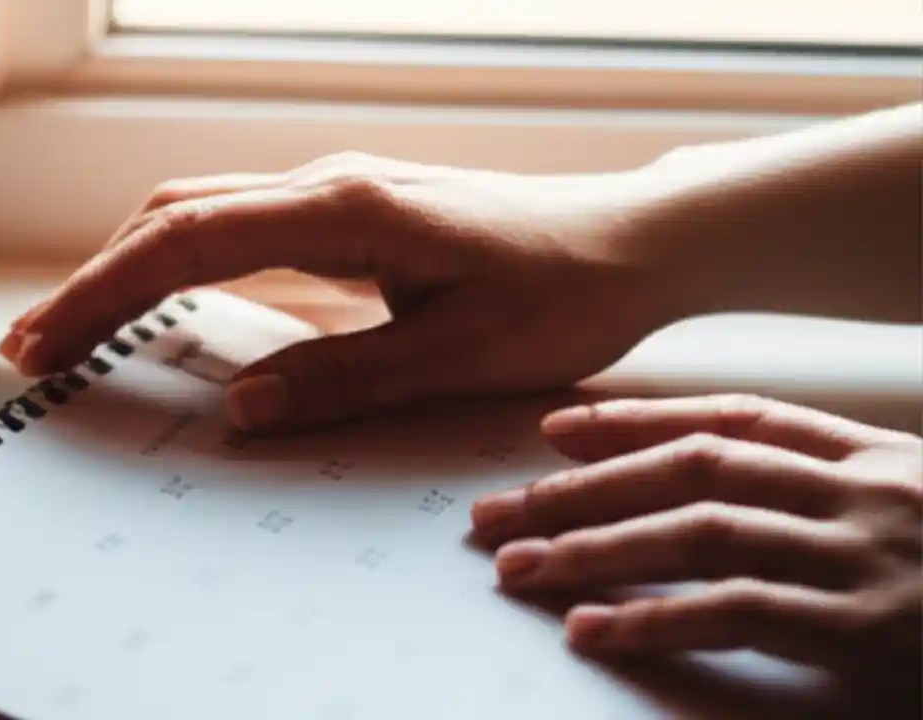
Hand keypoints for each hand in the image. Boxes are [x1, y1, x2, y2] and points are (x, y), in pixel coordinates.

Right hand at [0, 152, 668, 430]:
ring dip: (126, 269)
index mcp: (347, 210)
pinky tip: (156, 304)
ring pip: (199, 215)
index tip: (43, 341)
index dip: (103, 292)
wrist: (629, 243)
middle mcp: (328, 187)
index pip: (189, 242)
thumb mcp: (460, 353)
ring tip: (70, 329)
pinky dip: (177, 266)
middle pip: (174, 217)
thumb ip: (346, 378)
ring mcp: (335, 195)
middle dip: (92, 281)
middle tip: (30, 348)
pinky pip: (238, 229)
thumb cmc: (563, 294)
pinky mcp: (348, 216)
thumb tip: (240, 409)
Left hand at [471, 394, 921, 675]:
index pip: (730, 418)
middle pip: (693, 468)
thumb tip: (714, 499)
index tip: (553, 429)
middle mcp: (863, 491)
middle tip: (498, 514)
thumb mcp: (916, 506)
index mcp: (872, 455)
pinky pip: (737, 612)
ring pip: (700, 530)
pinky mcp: (870, 633)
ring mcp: (868, 556)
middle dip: (584, 488)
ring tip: (518, 567)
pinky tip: (590, 628)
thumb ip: (829, 492)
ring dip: (596, 548)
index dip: (636, 418)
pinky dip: (653, 619)